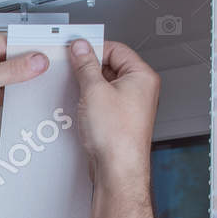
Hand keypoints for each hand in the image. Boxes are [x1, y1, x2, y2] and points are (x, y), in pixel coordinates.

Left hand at [0, 26, 48, 146]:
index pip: (7, 41)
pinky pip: (2, 87)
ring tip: (27, 90)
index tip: (45, 60)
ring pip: (7, 74)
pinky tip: (15, 99)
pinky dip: (9, 94)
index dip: (26, 53)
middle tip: (40, 76)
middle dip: (22, 69)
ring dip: (16, 84)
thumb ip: (12, 70)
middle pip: (9, 57)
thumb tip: (36, 61)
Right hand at [64, 38, 161, 186]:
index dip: (94, 48)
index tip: (77, 50)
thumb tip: (81, 48)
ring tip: (78, 93)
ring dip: (89, 86)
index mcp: (142, 76)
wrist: (118, 169)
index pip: (116, 49)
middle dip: (90, 68)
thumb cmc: (117, 137)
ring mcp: (131, 105)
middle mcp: (141, 89)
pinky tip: (81, 107)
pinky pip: (104, 100)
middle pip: (111, 65)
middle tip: (74, 71)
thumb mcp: (94, 91)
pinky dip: (91, 100)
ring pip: (105, 84)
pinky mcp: (120, 119)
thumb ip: (86, 65)